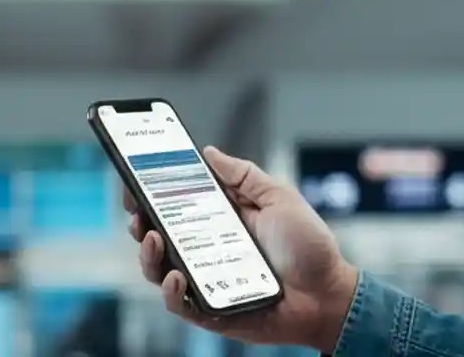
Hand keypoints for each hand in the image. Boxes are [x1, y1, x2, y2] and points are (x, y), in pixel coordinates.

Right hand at [124, 146, 358, 353]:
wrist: (329, 293)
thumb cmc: (308, 247)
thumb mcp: (280, 199)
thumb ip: (245, 176)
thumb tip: (208, 152)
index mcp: (221, 222)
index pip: (176, 205)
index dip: (151, 193)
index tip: (134, 178)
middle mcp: (207, 251)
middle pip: (158, 236)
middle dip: (139, 221)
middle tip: (136, 209)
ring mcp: (206, 281)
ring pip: (160, 270)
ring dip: (148, 255)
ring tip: (151, 238)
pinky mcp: (211, 311)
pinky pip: (180, 305)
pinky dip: (171, 292)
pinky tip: (176, 277)